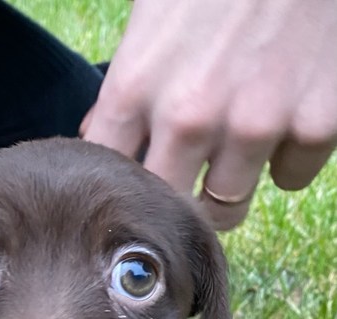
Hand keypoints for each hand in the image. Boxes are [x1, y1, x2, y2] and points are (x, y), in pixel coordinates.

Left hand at [82, 0, 336, 229]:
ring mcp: (254, 124)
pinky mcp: (316, 125)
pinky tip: (287, 113)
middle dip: (176, 198)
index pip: (108, 175)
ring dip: (231, 182)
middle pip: (167, 206)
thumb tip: (97, 135)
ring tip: (240, 134)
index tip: (137, 179)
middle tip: (191, 175)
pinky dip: (289, 156)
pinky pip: (291, 178)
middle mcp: (189, 117)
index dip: (123, 182)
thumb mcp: (151, 18)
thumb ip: (125, 87)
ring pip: (229, 206)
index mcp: (135, 88)